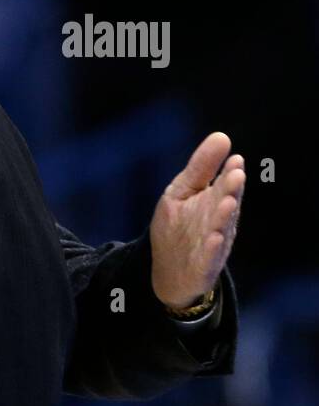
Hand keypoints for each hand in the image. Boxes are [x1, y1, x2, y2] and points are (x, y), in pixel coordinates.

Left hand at [150, 132, 244, 308]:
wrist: (170, 269)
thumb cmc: (179, 226)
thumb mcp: (182, 192)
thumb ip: (201, 168)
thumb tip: (222, 136)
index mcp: (215, 202)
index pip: (226, 185)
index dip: (230, 174)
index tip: (234, 159)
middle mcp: (218, 222)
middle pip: (226, 205)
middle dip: (230, 191)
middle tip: (235, 175)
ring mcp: (213, 244)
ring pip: (221, 229)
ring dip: (225, 216)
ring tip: (227, 202)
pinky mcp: (204, 265)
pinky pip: (211, 257)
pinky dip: (213, 249)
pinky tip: (214, 238)